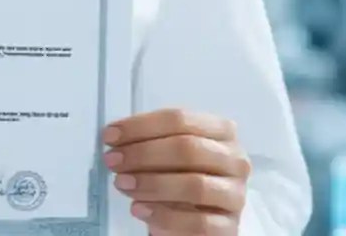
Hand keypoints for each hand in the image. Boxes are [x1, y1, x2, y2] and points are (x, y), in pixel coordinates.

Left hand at [103, 109, 250, 235]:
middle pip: (188, 149)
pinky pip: (198, 222)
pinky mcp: (229, 226)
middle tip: (113, 161)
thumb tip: (114, 136)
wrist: (200, 217)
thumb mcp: (169, 153)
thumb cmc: (182, 175)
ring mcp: (235, 194)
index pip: (180, 120)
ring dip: (152, 183)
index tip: (110, 136)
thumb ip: (150, 141)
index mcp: (221, 131)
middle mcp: (234, 159)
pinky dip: (164, 216)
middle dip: (144, 154)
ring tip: (122, 184)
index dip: (141, 126)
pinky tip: (139, 209)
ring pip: (194, 185)